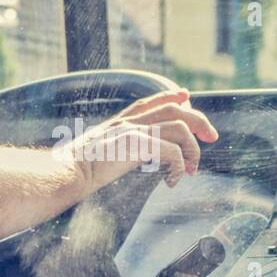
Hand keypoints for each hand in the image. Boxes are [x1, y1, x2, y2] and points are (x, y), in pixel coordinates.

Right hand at [57, 88, 219, 196]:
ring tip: (191, 170)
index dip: (170, 96)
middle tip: (212, 137)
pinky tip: (173, 181)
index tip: (186, 96)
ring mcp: (133, 131)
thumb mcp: (95, 153)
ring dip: (193, 150)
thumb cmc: (74, 171)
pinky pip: (172, 152)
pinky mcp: (136, 144)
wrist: (65, 173)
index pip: (149, 102)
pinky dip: (180, 166)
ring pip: (180, 128)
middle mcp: (128, 122)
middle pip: (175, 110)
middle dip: (199, 121)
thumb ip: (111, 149)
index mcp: (118, 123)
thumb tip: (117, 158)